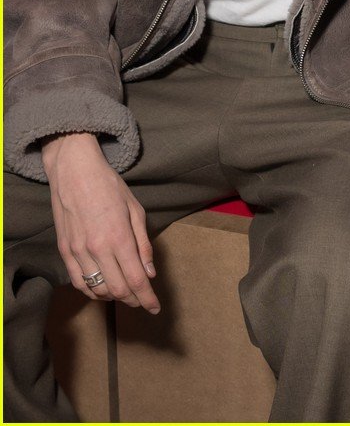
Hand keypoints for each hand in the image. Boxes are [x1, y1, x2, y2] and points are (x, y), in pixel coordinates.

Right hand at [42, 132, 159, 312]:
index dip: (147, 298)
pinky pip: (78, 282)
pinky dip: (93, 291)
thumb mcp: (135, 209)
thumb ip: (143, 244)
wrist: (74, 171)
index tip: (155, 308)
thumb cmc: (109, 185)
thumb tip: (149, 273)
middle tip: (143, 301)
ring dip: (114, 297)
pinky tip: (103, 288)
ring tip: (127, 294)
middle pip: (118, 289)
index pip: (135, 280)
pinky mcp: (64, 252)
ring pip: (97, 290)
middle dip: (134, 300)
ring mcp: (78, 252)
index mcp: (118, 237)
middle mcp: (97, 249)